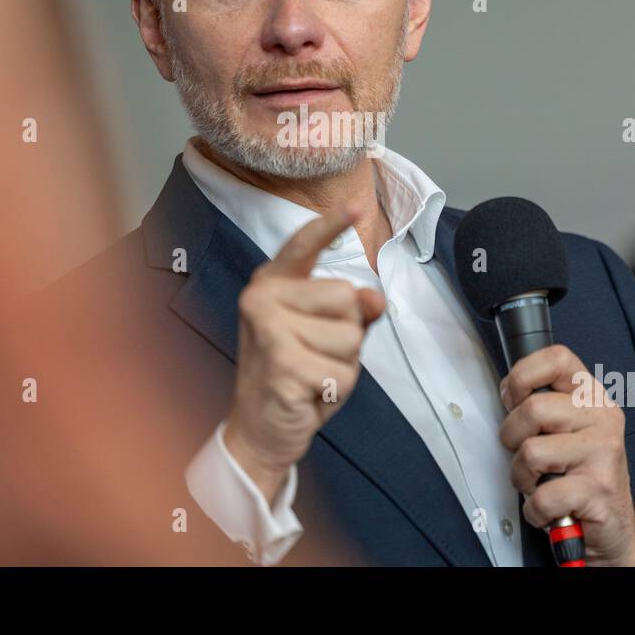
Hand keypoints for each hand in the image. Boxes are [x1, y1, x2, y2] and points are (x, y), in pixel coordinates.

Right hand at [224, 203, 387, 502]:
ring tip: (311, 374)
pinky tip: (309, 392)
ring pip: (350, 335)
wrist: (260, 429)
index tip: (357, 205)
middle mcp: (263, 297)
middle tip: (314, 355)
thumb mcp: (326, 335)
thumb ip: (351, 311)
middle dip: (347, 334)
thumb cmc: (295, 374)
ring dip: (343, 364)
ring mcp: (269, 328)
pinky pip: (342, 370)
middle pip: (347, 295)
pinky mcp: (281, 361)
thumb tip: (374, 299)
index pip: (305, 244)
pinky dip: (336, 388)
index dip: (331, 226)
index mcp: (272, 282)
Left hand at [498, 343, 634, 565]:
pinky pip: (541, 496)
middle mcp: (603, 417)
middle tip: (527, 458)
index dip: (523, 375)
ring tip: (540, 484)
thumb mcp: (566, 430)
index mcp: (592, 396)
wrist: (615, 528)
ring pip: (531, 451)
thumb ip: (543, 405)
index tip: (514, 400)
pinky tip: (551, 509)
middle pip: (532, 408)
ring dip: (522, 477)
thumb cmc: (580, 476)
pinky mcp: (599, 488)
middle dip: (512, 438)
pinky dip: (535, 510)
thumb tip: (509, 390)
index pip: (557, 358)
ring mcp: (604, 452)